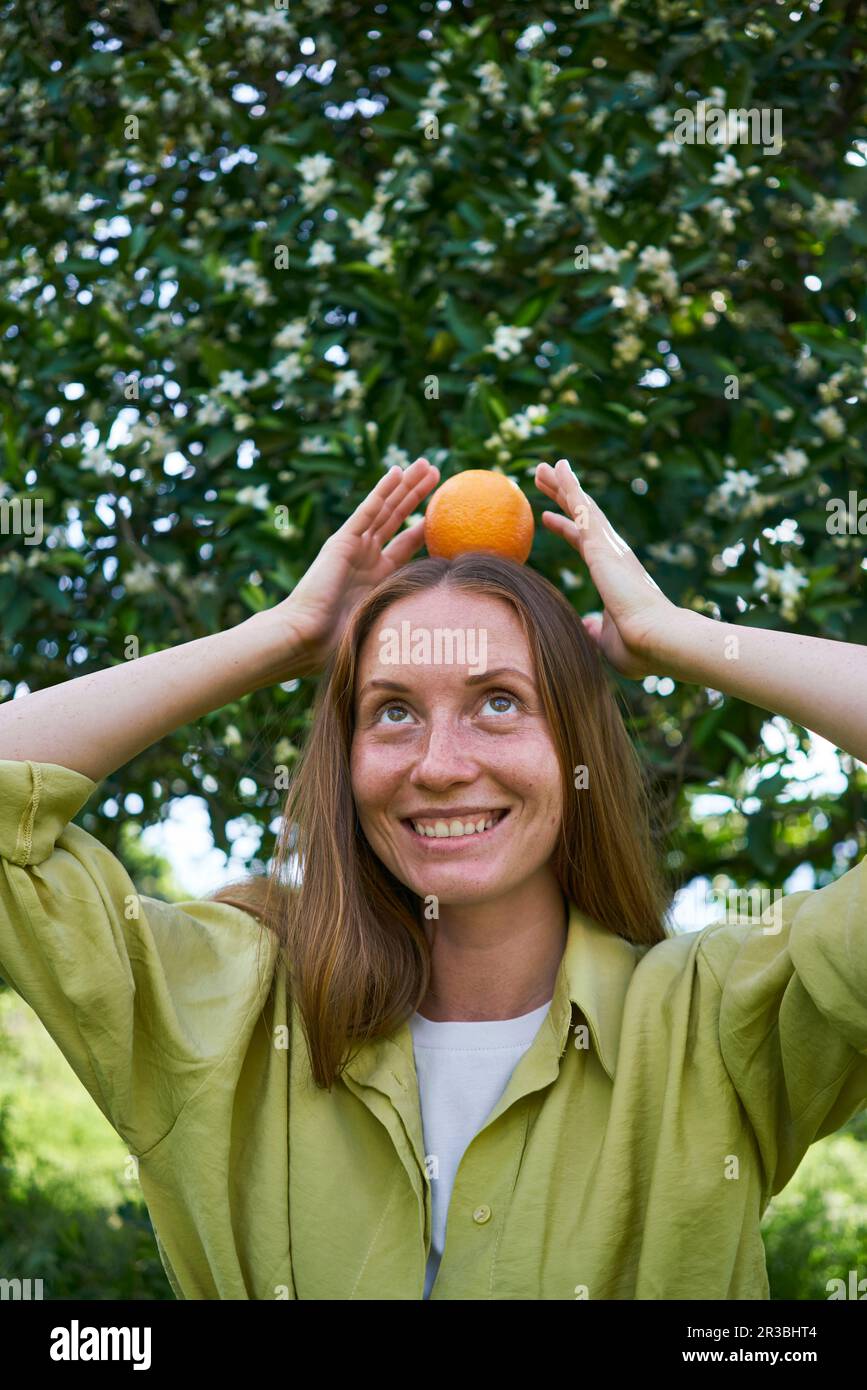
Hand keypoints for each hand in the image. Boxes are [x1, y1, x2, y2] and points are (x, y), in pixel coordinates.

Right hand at [270, 457, 439, 675]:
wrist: (305, 640)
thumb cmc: (340, 644)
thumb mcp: (385, 624)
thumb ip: (409, 614)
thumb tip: (449, 629)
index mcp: (377, 576)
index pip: (406, 543)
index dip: (425, 525)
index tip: (448, 512)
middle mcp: (365, 556)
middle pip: (397, 517)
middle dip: (417, 495)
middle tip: (438, 473)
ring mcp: (353, 546)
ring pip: (386, 508)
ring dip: (406, 485)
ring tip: (426, 465)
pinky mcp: (341, 542)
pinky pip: (366, 511)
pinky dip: (382, 490)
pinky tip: (398, 472)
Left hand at [535, 458, 677, 678]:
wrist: (658, 640)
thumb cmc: (640, 648)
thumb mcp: (608, 640)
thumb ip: (597, 630)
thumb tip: (589, 626)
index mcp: (614, 574)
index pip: (584, 544)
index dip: (566, 528)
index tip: (548, 517)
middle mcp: (613, 554)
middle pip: (581, 516)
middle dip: (562, 496)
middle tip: (544, 479)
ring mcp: (609, 546)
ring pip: (581, 505)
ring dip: (562, 484)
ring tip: (544, 466)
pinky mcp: (602, 544)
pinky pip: (581, 506)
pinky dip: (569, 485)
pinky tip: (557, 468)